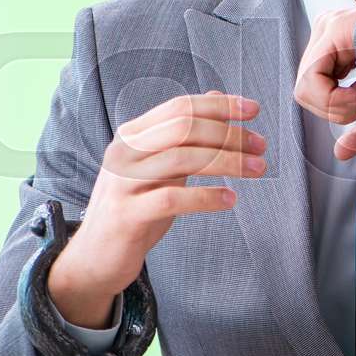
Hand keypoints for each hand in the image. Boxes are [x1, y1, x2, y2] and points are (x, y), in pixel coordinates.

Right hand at [48, 90, 264, 327]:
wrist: (95, 257)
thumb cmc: (135, 208)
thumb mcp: (161, 166)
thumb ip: (186, 135)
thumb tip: (218, 98)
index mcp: (133, 135)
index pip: (180, 108)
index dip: (219, 106)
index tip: (253, 110)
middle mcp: (125, 152)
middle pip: (184, 128)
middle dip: (229, 134)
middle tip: (261, 146)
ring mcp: (122, 182)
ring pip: (182, 158)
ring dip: (227, 161)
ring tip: (257, 169)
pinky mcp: (126, 214)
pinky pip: (172, 198)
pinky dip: (206, 197)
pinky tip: (230, 199)